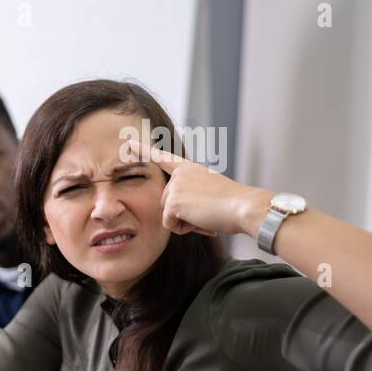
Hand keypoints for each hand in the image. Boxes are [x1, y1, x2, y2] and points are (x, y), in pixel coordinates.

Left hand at [129, 139, 272, 238]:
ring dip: (185, 222)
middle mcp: (180, 175)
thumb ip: (190, 196)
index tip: (127, 141)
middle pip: (166, 203)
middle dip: (183, 214)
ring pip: (168, 215)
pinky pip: (170, 225)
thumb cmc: (233, 204)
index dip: (144, 151)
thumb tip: (175, 215)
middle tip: (206, 212)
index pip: (163, 159)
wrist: (243, 206)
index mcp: (190, 169)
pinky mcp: (172, 201)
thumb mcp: (209, 193)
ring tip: (206, 215)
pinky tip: (201, 220)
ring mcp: (175, 187)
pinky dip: (184, 228)